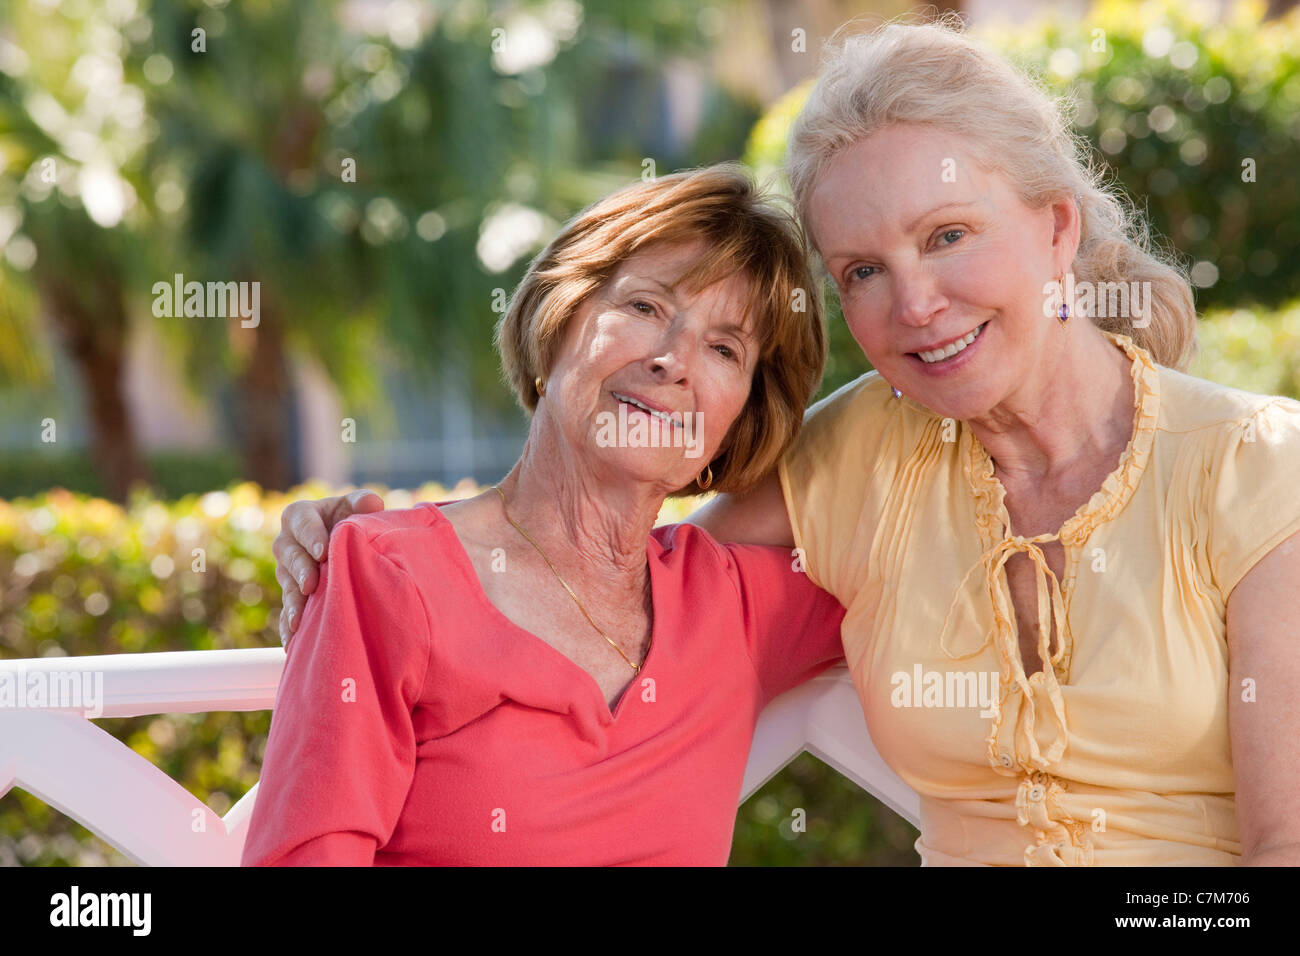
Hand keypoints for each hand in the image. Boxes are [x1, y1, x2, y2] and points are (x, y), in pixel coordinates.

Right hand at [274, 489, 384, 646]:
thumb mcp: (358, 506)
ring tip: (299, 621)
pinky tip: (293, 643)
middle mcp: (288, 543)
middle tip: (312, 584)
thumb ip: (364, 502)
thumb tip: (370, 503)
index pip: (300, 521)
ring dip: (293, 603)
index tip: (323, 551)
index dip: (310, 535)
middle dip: (300, 570)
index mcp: (301, 515)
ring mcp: (287, 571)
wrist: (351, 544)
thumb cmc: (353, 518)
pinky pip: (286, 611)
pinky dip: (288, 627)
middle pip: (289, 555)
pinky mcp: (292, 595)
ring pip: (286, 585)